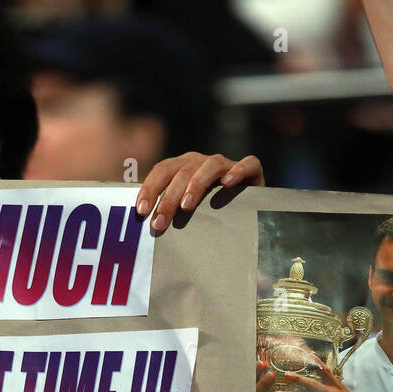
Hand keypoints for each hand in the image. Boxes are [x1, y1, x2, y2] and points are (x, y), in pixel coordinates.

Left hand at [136, 152, 262, 235]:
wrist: (248, 204)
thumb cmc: (210, 211)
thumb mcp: (186, 210)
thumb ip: (169, 213)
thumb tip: (145, 229)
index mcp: (182, 167)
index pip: (162, 171)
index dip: (150, 189)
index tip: (141, 211)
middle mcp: (201, 162)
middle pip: (182, 173)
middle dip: (168, 199)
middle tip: (160, 223)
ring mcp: (225, 164)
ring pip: (209, 166)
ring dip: (196, 185)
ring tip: (186, 206)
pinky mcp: (251, 170)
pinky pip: (247, 164)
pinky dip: (237, 171)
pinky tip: (228, 184)